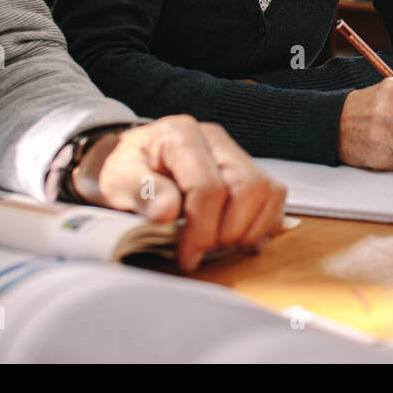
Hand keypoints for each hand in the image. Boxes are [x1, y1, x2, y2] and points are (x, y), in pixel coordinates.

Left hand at [70, 116, 286, 271]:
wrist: (131, 162)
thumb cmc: (125, 173)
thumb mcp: (117, 181)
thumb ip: (141, 192)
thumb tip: (167, 212)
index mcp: (181, 135)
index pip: (208, 187)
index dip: (201, 230)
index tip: (187, 257)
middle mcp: (215, 139)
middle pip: (247, 187)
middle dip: (228, 231)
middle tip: (203, 251)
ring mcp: (236, 153)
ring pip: (267, 191)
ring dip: (248, 229)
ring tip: (219, 245)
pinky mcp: (250, 170)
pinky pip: (275, 197)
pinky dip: (262, 224)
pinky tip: (237, 239)